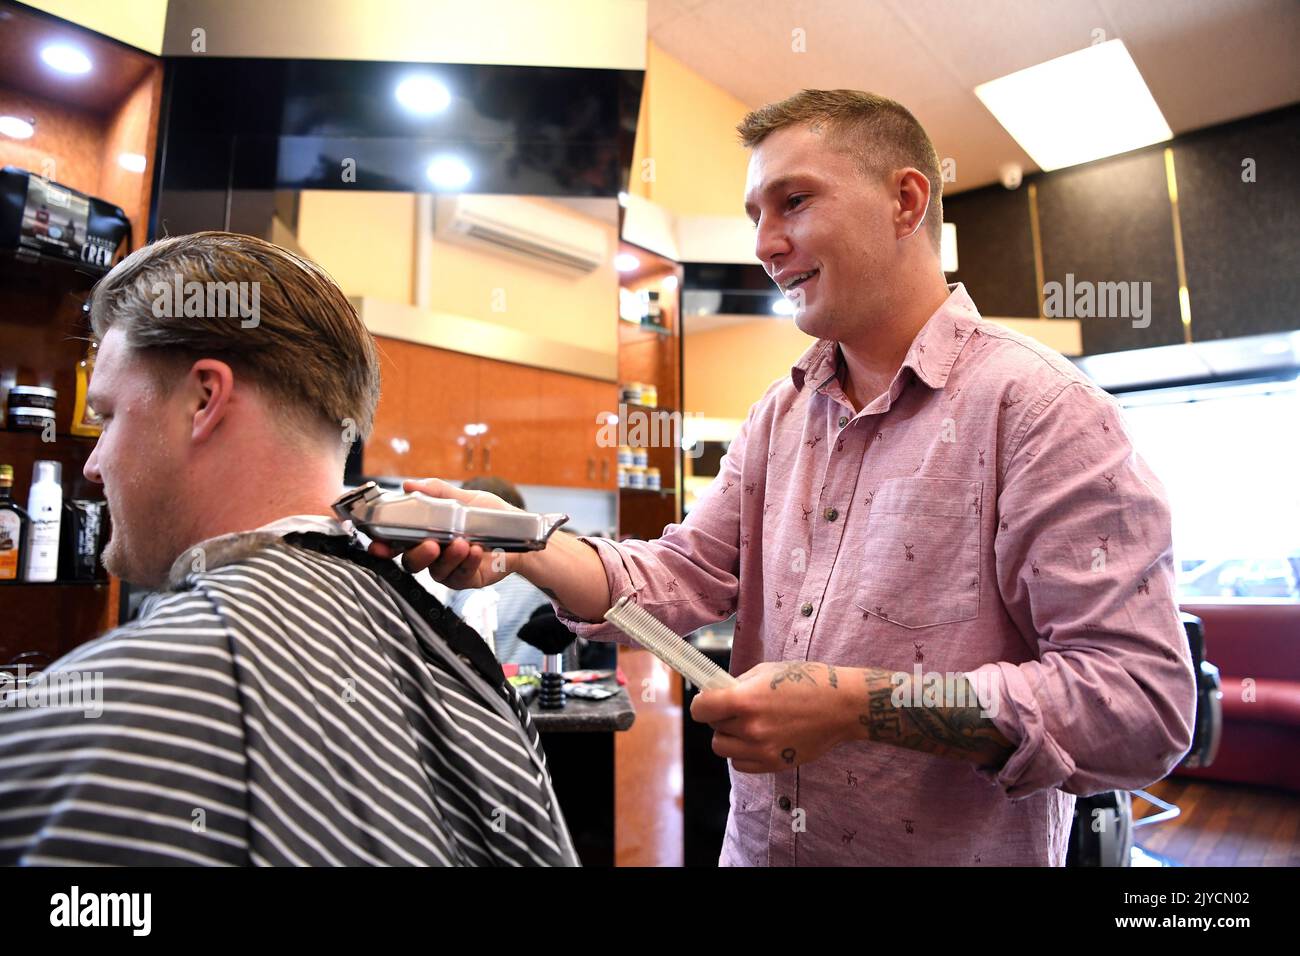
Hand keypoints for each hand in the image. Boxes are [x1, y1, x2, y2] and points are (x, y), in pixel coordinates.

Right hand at [366, 477, 520, 587]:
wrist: (519, 534)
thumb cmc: (491, 516)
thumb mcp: (465, 498)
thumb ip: (437, 492)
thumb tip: (410, 485)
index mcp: (426, 532)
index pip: (397, 542)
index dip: (383, 545)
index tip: (378, 544)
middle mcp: (433, 553)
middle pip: (411, 561)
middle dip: (417, 554)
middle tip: (431, 544)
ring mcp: (447, 568)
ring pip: (435, 571)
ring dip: (448, 557)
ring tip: (463, 543)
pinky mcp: (464, 579)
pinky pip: (459, 576)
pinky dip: (467, 563)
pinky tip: (476, 551)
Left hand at [689, 661, 852, 773]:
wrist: (841, 706)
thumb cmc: (807, 681)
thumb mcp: (767, 671)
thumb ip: (739, 685)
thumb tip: (717, 694)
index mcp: (745, 700)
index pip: (700, 709)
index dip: (702, 703)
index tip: (709, 701)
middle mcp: (750, 727)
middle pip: (713, 728)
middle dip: (721, 717)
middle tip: (739, 709)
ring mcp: (761, 749)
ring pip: (723, 748)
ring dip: (730, 737)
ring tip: (749, 725)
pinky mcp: (773, 764)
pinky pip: (740, 764)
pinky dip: (743, 754)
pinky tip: (758, 740)